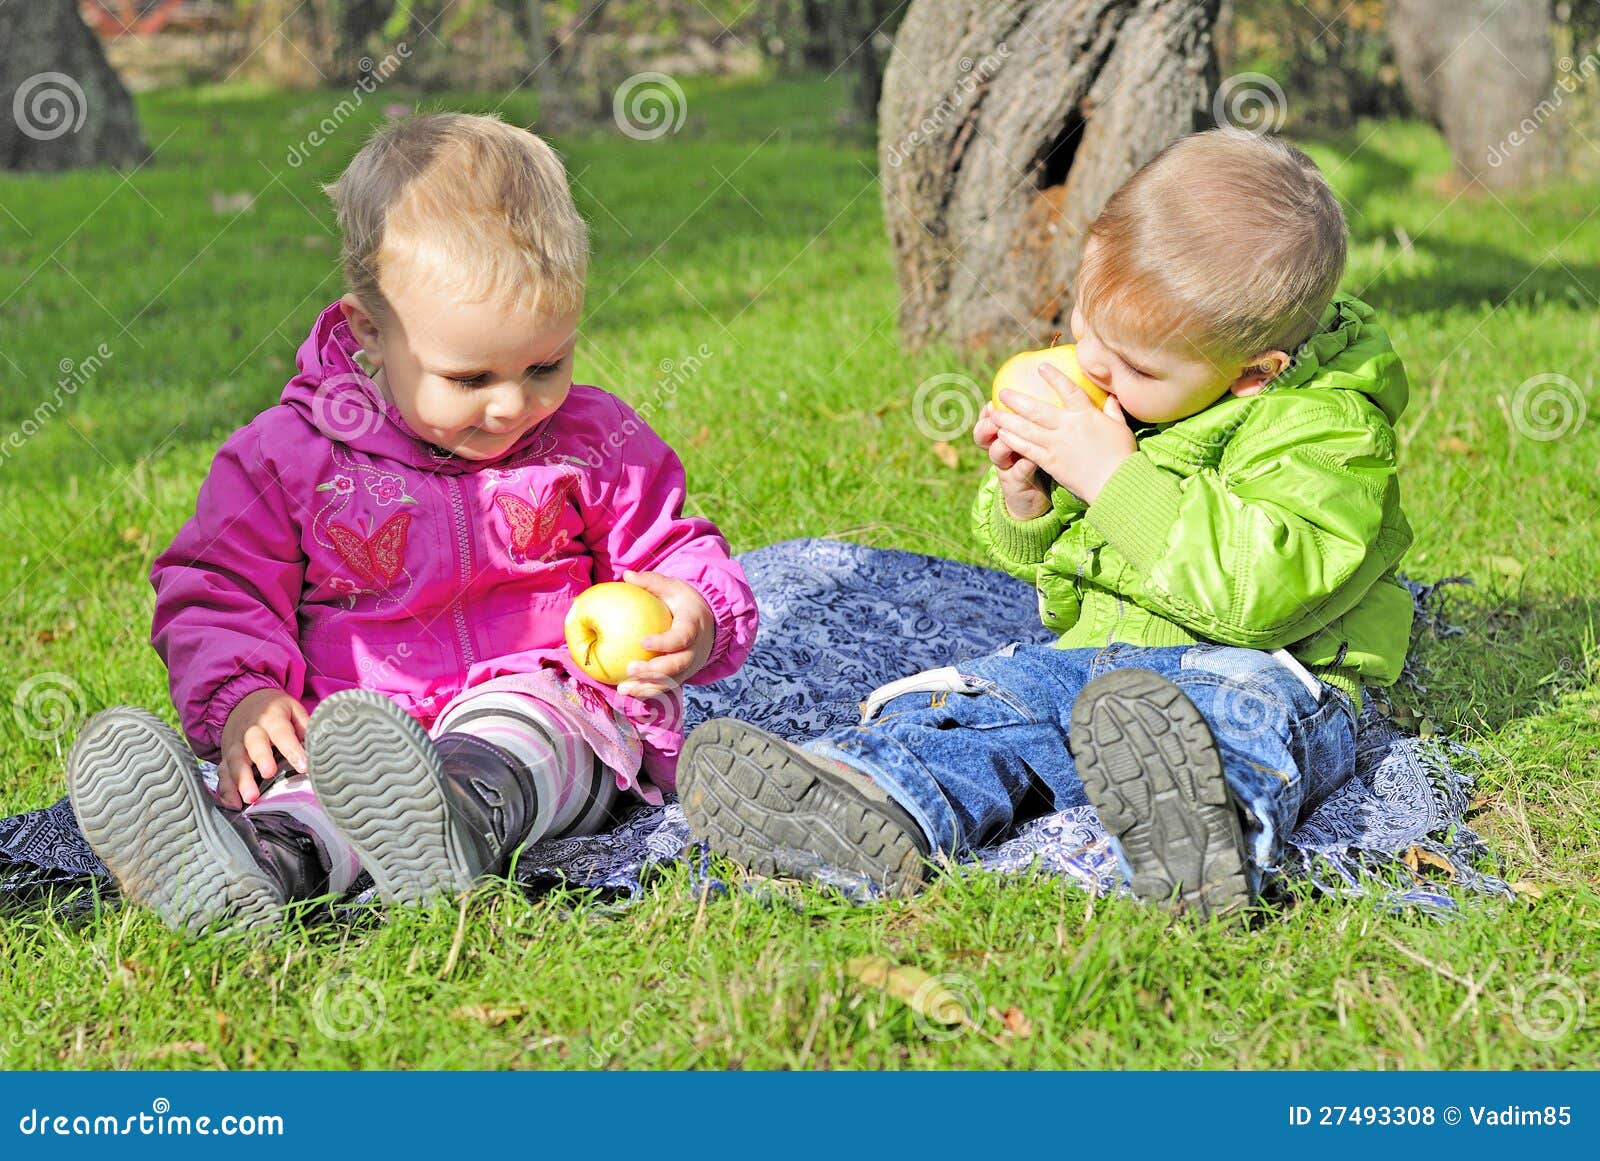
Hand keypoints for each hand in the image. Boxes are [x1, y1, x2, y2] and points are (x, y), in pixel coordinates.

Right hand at [218, 687, 307, 808]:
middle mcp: (250, 731)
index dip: (292, 749)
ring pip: (234, 762)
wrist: (243, 701)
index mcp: (271, 718)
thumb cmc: (274, 710)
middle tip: (269, 774)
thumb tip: (318, 747)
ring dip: (241, 781)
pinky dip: (225, 790)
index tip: (303, 766)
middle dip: (260, 759)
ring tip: (250, 798)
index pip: (282, 733)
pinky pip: (223, 773)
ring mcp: (235, 745)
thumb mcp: (292, 709)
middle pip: (253, 745)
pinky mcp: (226, 757)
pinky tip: (234, 804)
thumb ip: (305, 727)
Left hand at [615, 570, 715, 698]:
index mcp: (693, 626)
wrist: (707, 623)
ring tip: (623, 689)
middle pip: (678, 664)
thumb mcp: (672, 588)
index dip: (665, 642)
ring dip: (648, 687)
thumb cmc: (684, 603)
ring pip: (671, 681)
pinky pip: (666, 687)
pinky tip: (626, 692)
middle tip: (630, 668)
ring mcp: (690, 665)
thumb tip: (626, 575)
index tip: (642, 642)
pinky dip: (647, 692)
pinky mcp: (682, 676)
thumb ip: (651, 582)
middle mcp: (695, 649)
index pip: (682, 637)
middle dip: (655, 670)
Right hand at [974, 402, 1049, 519]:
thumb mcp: (1032, 441)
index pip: (986, 421)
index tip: (991, 402)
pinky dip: (1023, 465)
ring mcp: (1006, 469)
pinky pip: (1018, 472)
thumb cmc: (1038, 462)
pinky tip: (1030, 459)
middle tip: (994, 416)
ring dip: (1001, 443)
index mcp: (1002, 438)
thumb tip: (1049, 392)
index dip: (985, 413)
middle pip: (983, 436)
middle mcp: (1000, 452)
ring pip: (996, 453)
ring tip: (1007, 436)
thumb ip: (1035, 422)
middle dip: (986, 425)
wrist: (1034, 500)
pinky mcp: (1016, 485)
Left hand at [993, 364, 1136, 503]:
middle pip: (1037, 409)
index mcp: (1086, 415)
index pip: (1068, 390)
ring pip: (1026, 429)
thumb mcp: (1121, 427)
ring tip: (993, 413)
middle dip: (1017, 399)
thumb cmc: (1122, 455)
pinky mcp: (1050, 462)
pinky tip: (1002, 435)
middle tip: (1002, 392)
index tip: (1041, 367)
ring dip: (1008, 419)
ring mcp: (1056, 444)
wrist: (1116, 483)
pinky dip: (1013, 440)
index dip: (1054, 377)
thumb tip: (1111, 396)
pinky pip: (1027, 449)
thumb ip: (1112, 410)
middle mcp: (1068, 426)